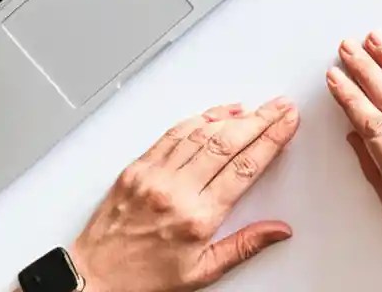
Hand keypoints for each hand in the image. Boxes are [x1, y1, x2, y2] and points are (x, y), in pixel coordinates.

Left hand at [67, 98, 299, 291]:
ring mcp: (153, 176)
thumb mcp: (202, 272)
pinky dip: (199, 119)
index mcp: (197, 219)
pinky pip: (173, 134)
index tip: (287, 124)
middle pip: (227, 143)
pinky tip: (217, 114)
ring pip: (201, 133)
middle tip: (280, 107)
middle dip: (260, 120)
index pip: (244, 168)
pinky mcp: (136, 167)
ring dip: (233, 116)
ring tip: (256, 108)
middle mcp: (175, 192)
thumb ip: (244, 246)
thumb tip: (278, 230)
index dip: (271, 140)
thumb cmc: (144, 278)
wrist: (93, 276)